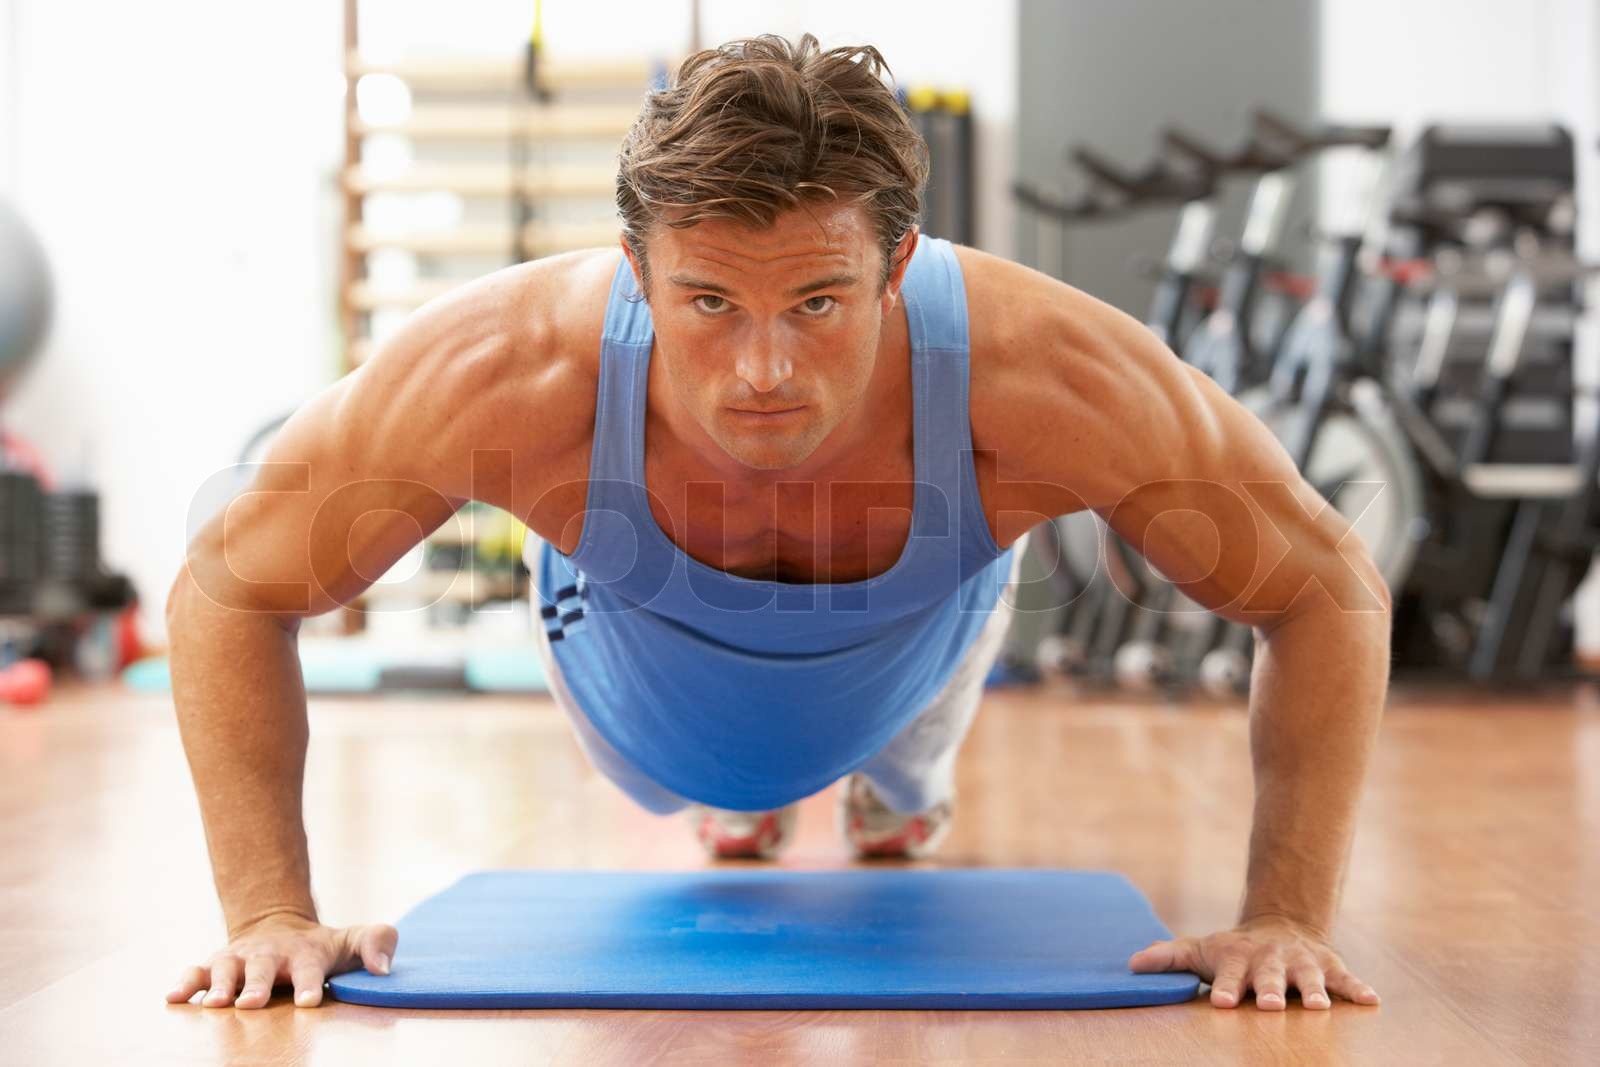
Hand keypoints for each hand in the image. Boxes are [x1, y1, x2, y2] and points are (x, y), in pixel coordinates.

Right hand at [166, 911, 397, 1008]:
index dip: (309, 984)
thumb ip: (377, 944)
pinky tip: (172, 998)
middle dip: (256, 986)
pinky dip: (185, 983)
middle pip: (262, 970)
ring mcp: (240, 959)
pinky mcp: (215, 965)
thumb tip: (384, 969)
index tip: (309, 1000)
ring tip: (212, 1005)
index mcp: (305, 953)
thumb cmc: (322, 946)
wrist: (279, 928)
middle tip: (251, 1003)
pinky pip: (196, 972)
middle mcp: (269, 955)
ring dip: (219, 986)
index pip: (310, 969)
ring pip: (226, 970)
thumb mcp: (354, 940)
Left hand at [1128, 915, 1379, 1010]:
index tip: (1219, 1002)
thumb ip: (1168, 958)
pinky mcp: (1329, 967)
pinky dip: (1357, 988)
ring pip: (1309, 977)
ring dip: (1315, 991)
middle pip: (1269, 977)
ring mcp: (1302, 963)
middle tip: (1269, 1005)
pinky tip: (1371, 1001)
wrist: (1280, 924)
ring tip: (1320, 1007)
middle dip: (1269, 991)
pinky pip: (1346, 978)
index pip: (1228, 975)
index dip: (1224, 988)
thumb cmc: (1232, 950)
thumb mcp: (1200, 950)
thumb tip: (1131, 965)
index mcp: (1238, 959)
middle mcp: (1271, 960)